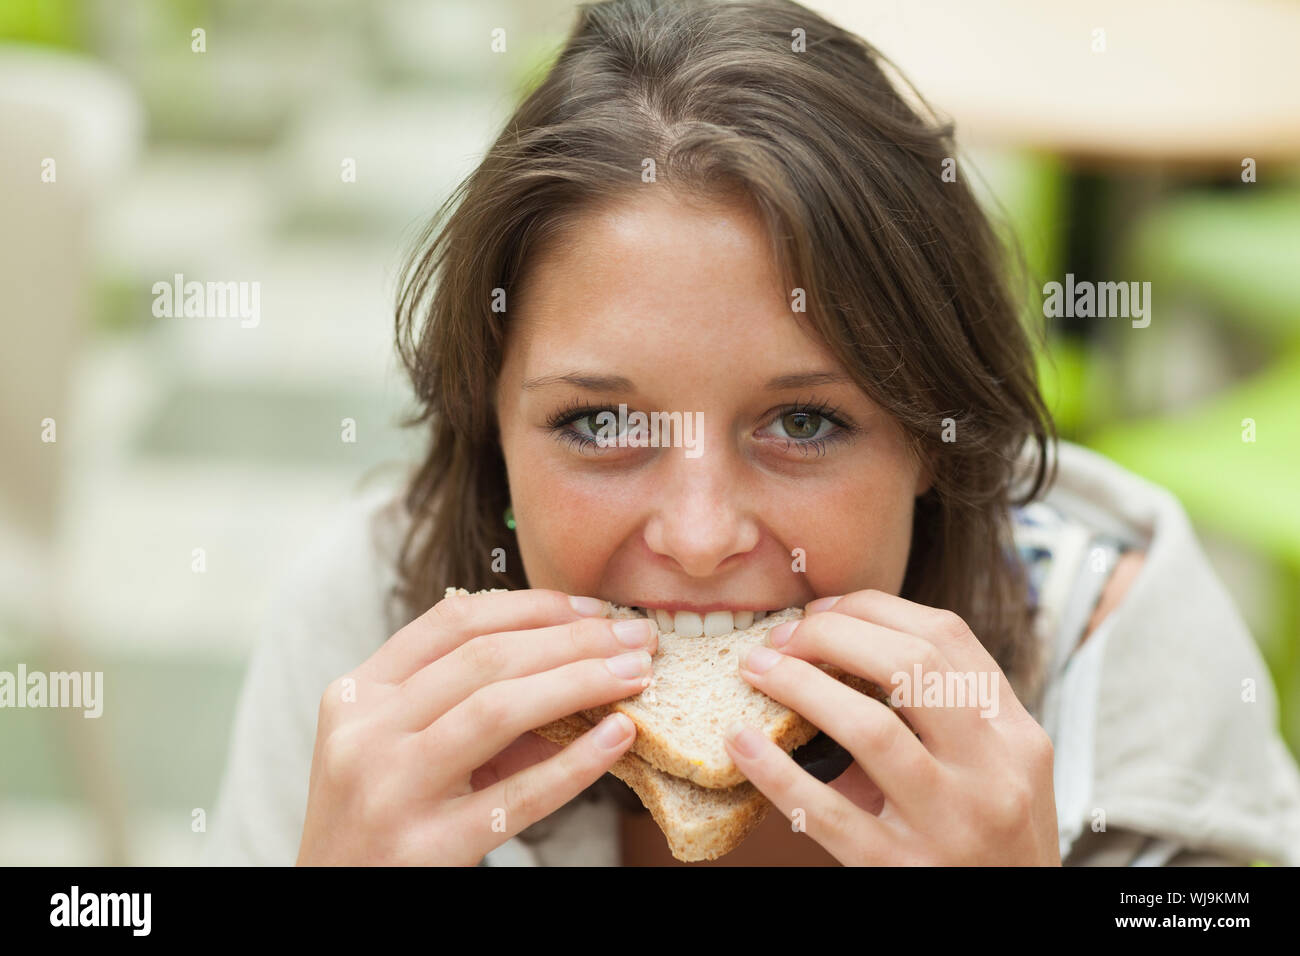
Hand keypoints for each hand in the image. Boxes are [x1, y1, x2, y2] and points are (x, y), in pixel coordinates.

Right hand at [296, 589, 657, 864]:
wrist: (336, 899)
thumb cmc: (385, 816)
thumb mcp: (405, 745)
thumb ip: (474, 702)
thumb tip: (583, 663)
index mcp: (357, 693)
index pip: (454, 621)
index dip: (534, 606)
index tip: (595, 608)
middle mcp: (365, 733)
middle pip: (486, 658)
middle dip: (574, 640)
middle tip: (636, 636)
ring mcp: (391, 789)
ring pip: (498, 710)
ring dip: (580, 682)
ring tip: (636, 675)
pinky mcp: (426, 847)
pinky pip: (518, 797)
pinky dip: (576, 762)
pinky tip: (617, 737)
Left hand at [723, 590, 1059, 864]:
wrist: (1014, 930)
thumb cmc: (989, 845)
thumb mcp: (993, 774)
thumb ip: (939, 718)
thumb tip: (832, 657)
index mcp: (1016, 735)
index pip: (947, 636)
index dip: (873, 609)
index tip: (821, 611)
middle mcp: (993, 773)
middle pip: (912, 665)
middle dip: (833, 635)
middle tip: (783, 638)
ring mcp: (952, 823)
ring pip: (872, 729)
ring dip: (801, 686)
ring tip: (758, 671)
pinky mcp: (901, 870)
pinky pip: (827, 812)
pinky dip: (775, 771)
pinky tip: (739, 743)